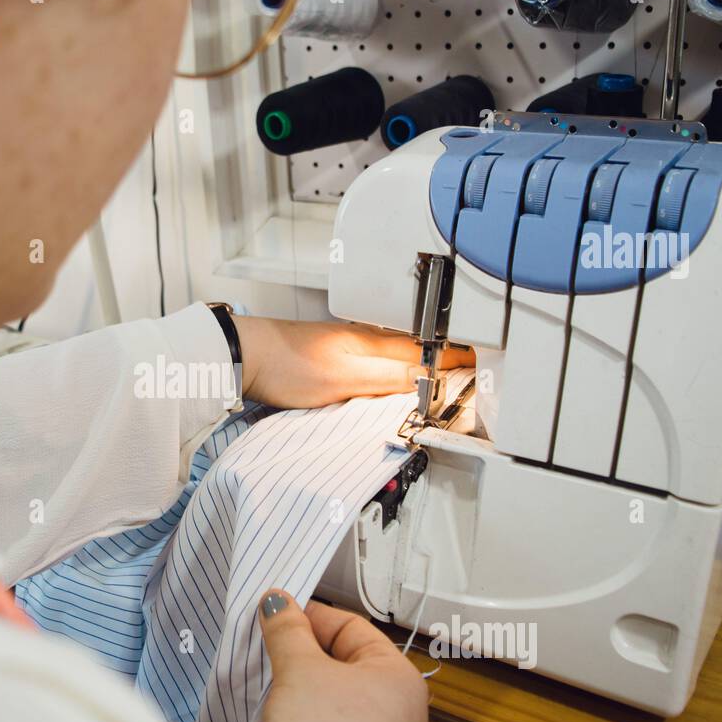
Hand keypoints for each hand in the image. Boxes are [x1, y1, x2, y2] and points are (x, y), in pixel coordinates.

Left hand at [231, 315, 475, 408]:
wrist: (241, 354)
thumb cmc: (284, 365)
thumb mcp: (344, 380)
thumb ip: (387, 381)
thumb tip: (428, 382)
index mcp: (371, 343)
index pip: (424, 352)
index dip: (454, 360)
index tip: (481, 366)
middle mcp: (361, 339)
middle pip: (411, 350)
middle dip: (443, 357)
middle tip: (470, 367)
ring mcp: (342, 344)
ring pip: (391, 353)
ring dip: (417, 360)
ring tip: (439, 369)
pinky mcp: (324, 354)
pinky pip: (370, 359)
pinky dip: (390, 365)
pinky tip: (389, 371)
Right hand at [258, 590, 427, 721]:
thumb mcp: (299, 673)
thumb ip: (287, 631)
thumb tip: (278, 603)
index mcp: (397, 673)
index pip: (349, 623)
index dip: (308, 614)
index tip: (275, 612)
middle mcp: (398, 705)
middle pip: (341, 657)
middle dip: (302, 652)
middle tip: (269, 647)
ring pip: (334, 692)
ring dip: (302, 685)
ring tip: (275, 685)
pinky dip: (307, 715)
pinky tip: (286, 720)